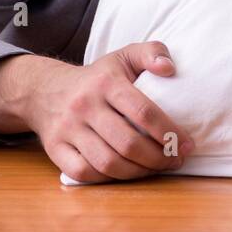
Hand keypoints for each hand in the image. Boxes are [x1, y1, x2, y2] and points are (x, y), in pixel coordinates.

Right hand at [15, 42, 193, 182]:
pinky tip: (125, 172)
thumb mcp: (123, 56)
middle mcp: (85, 106)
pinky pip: (84, 173)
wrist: (45, 89)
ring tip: (155, 168)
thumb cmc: (96, 78)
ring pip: (108, 162)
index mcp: (106, 83)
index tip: (187, 144)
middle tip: (175, 160)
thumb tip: (170, 68)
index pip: (143, 112)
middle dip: (158, 158)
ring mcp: (67, 129)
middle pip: (128, 143)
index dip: (170, 133)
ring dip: (138, 172)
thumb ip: (151, 52)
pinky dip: (108, 179)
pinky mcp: (55, 149)